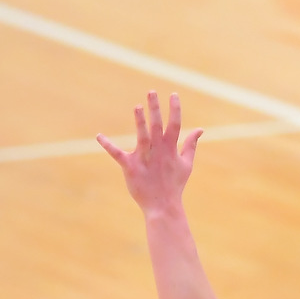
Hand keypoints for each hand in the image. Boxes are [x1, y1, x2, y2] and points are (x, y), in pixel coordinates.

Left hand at [98, 92, 203, 218]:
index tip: (173, 94)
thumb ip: (191, 144)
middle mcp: (158, 150)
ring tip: (137, 107)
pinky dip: (108, 145)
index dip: (175, 109)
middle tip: (151, 92)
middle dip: (155, 108)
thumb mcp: (187, 163)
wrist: (163, 206)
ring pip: (142, 136)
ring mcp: (144, 158)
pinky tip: (99, 136)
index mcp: (171, 148)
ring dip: (140, 121)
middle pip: (157, 125)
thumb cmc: (175, 184)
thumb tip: (200, 129)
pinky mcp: (130, 167)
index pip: (175, 124)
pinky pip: (117, 154)